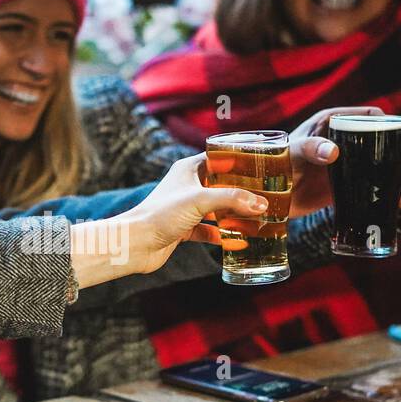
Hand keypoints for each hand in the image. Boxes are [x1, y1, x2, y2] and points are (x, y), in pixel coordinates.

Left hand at [90, 154, 268, 278]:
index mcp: (189, 169)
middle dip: (241, 191)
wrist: (136, 243)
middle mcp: (187, 186)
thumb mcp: (200, 200)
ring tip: (257, 217)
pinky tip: (238, 240)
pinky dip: (222, 234)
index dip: (239, 161)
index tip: (260, 166)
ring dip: (234, 213)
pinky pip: (209, 229)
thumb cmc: (161, 214)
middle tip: (265, 194)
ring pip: (216, 208)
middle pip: (221, 184)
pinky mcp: (183, 228)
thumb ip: (232, 199)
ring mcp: (185, 208)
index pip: (219, 158)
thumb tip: (261, 203)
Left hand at [208, 106, 380, 216]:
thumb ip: (310, 148)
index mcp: (332, 121)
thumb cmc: (273, 161)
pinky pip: (367, 186)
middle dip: (394, 149)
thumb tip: (334, 152)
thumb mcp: (291, 150)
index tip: (399, 137)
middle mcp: (343, 140)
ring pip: (375, 163)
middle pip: (378, 139)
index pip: (369, 114)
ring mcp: (345, 163)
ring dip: (391, 171)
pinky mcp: (344, 185)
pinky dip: (380, 191)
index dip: (387, 122)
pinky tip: (394, 197)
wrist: (265, 194)